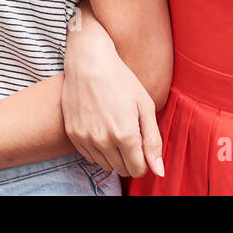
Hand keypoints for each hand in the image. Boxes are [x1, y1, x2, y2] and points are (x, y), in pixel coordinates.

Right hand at [63, 26, 164, 178]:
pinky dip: (98, 150)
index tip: (143, 146)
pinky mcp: (73, 134)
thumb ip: (153, 141)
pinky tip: (102, 129)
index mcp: (126, 134)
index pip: (138, 170)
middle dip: (130, 159)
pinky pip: (90, 156)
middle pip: (122, 170)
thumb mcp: (145, 106)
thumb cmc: (120, 80)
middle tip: (131, 136)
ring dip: (114, 156)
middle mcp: (104, 140)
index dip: (144, 161)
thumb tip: (159, 171)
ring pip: (105, 166)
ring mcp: (85, 138)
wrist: (88, 62)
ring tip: (115, 131)